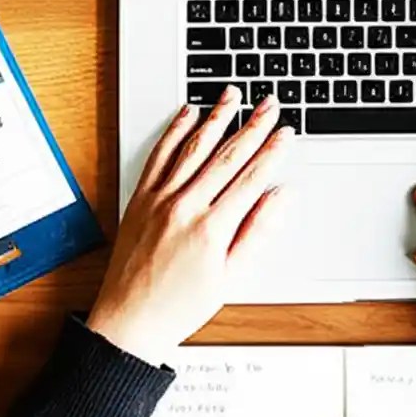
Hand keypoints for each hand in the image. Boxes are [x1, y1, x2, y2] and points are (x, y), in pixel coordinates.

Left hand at [87, 87, 293, 365]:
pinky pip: (159, 156)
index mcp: (212, 228)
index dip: (273, 152)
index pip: (252, 178)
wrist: (129, 321)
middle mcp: (185, 206)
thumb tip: (280, 198)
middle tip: (269, 104)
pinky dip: (174, 132)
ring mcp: (160, 199)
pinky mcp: (140, 198)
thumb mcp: (231, 277)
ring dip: (216, 117)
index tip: (286, 133)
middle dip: (252, 126)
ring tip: (232, 95)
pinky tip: (187, 114)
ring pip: (193, 147)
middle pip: (227, 155)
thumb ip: (258, 232)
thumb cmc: (180, 306)